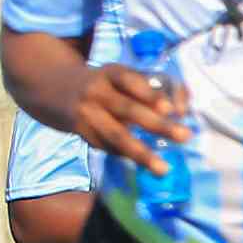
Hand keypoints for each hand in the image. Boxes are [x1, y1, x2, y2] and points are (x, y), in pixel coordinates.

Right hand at [73, 63, 191, 171]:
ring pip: (116, 136)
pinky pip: (107, 147)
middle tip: (185, 136)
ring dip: (141, 154)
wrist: (57, 89)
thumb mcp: (122, 77)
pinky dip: (128, 156)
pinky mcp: (81, 132)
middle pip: (128, 110)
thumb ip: (152, 87)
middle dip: (157, 125)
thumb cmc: (107, 84)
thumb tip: (184, 106)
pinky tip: (145, 164)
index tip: (170, 109)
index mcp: (111, 73)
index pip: (130, 80)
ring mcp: (87, 113)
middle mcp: (97, 92)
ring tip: (163, 169)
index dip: (149, 94)